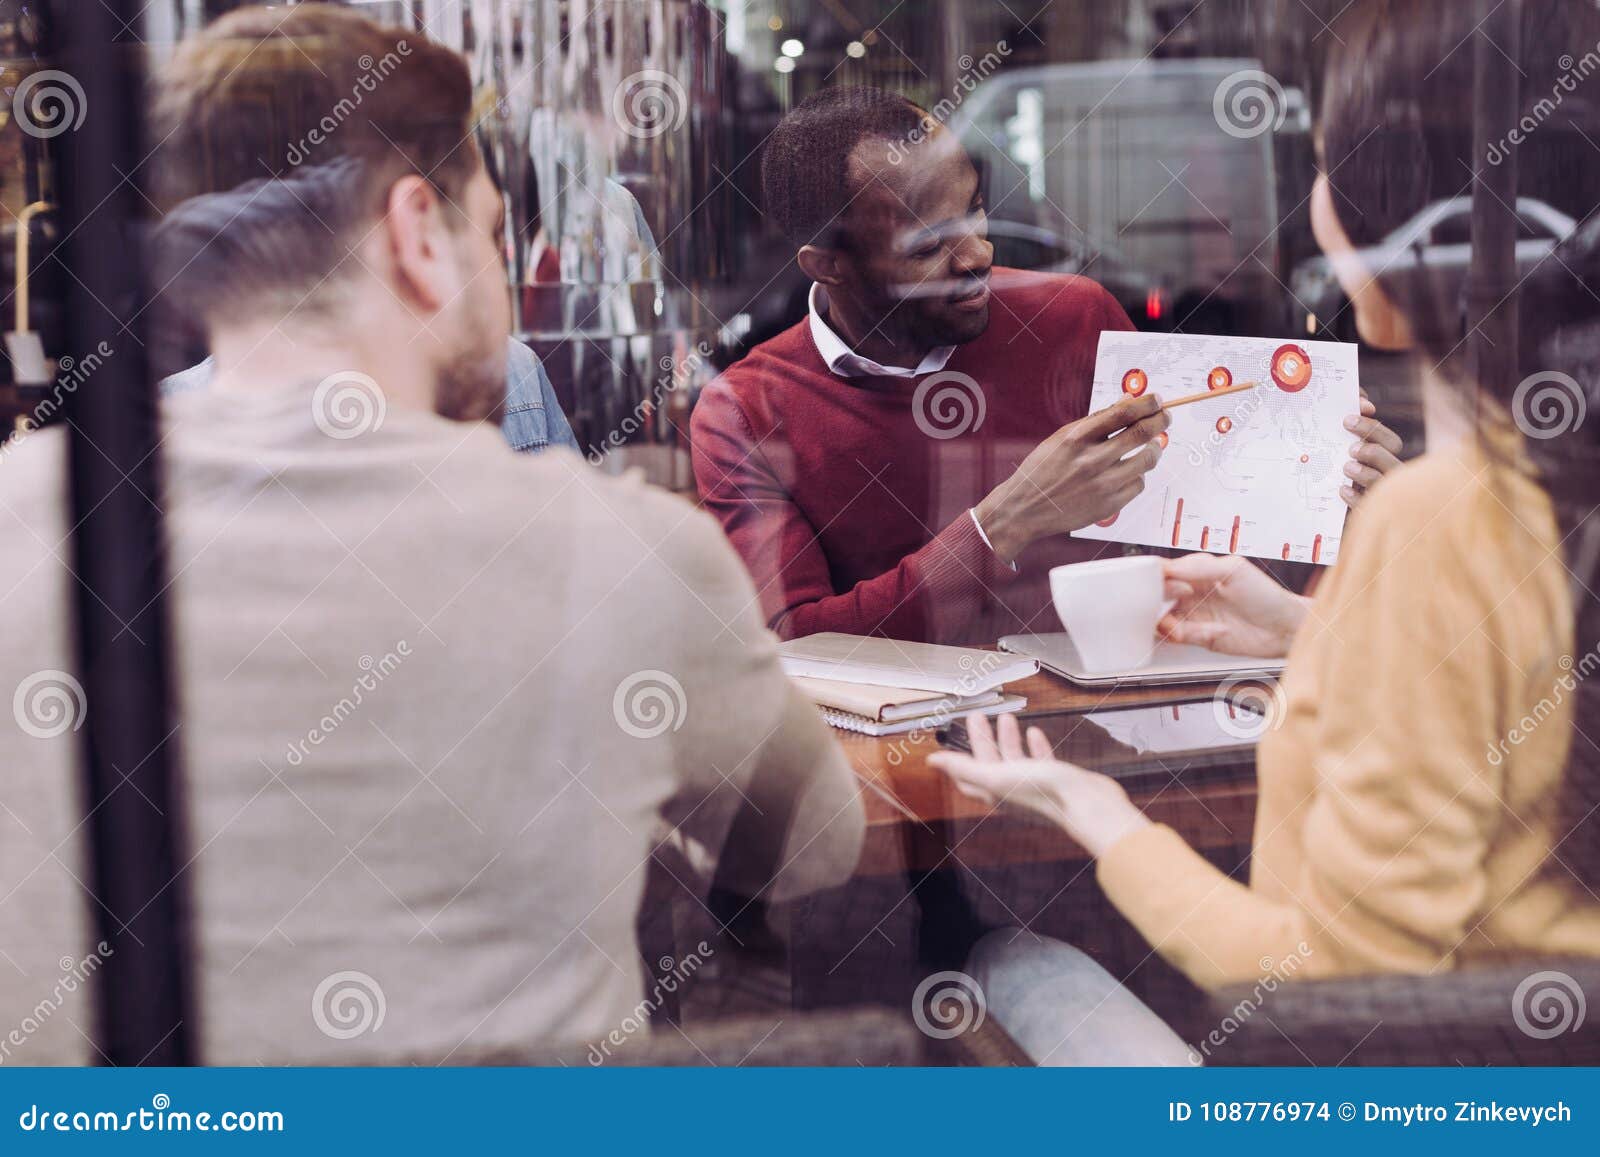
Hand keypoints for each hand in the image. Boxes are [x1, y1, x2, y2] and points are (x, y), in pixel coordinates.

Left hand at [927, 712, 1150, 858]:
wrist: (1087, 804)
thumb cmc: (1043, 793)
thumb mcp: (996, 775)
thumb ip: (963, 768)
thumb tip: (932, 762)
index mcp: (994, 792)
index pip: (967, 776)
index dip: (956, 759)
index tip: (951, 736)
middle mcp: (1012, 791)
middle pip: (990, 763)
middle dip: (982, 740)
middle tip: (977, 716)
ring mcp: (1034, 786)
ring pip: (1015, 760)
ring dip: (1008, 739)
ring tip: (1006, 717)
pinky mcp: (1055, 780)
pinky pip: (1040, 761)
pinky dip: (1034, 746)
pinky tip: (1034, 733)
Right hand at [973, 394, 1169, 563]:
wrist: (1024, 509)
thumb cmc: (1042, 470)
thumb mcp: (1061, 439)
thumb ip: (1096, 422)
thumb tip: (1128, 402)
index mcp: (1076, 438)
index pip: (1122, 413)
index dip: (1146, 403)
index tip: (1156, 400)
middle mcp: (1091, 460)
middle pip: (1142, 433)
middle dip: (1161, 420)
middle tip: (1165, 416)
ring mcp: (1102, 484)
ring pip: (1148, 460)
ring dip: (1156, 448)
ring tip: (1153, 445)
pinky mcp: (1109, 505)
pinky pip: (1138, 484)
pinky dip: (1138, 475)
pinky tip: (1128, 472)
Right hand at [1158, 553, 1309, 657]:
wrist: (1284, 628)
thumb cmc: (1266, 595)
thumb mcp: (1234, 570)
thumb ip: (1199, 567)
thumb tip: (1168, 567)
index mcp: (1196, 572)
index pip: (1163, 570)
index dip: (1156, 577)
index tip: (1164, 582)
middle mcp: (1191, 593)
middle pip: (1155, 596)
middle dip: (1158, 602)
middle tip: (1179, 604)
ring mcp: (1192, 615)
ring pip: (1160, 619)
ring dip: (1170, 624)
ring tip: (1187, 626)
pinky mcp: (1196, 637)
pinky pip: (1176, 637)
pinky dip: (1187, 636)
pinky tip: (1211, 631)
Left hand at [1340, 389, 1402, 508]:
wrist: (1318, 509)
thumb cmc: (1334, 467)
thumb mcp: (1339, 444)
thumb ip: (1351, 422)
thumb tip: (1359, 400)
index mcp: (1383, 456)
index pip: (1390, 441)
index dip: (1372, 428)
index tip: (1347, 420)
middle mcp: (1386, 474)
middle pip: (1392, 460)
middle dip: (1373, 450)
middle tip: (1351, 448)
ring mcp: (1379, 494)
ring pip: (1383, 483)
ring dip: (1366, 473)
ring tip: (1347, 467)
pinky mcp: (1367, 512)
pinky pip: (1367, 506)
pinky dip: (1356, 497)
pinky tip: (1342, 489)